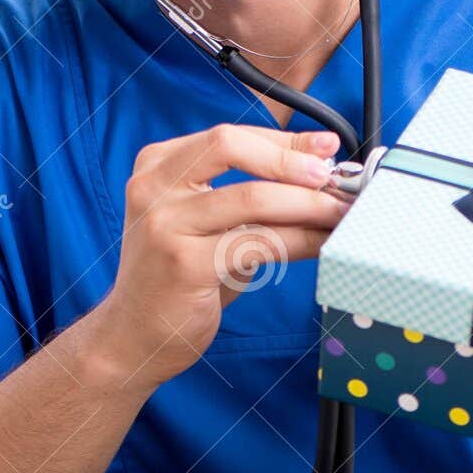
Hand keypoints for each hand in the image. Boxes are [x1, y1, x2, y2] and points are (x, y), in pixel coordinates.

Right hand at [83, 123, 353, 391]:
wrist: (133, 336)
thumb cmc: (180, 277)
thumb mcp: (206, 223)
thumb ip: (246, 194)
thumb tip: (318, 176)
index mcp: (157, 165)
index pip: (229, 136)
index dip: (284, 140)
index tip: (326, 146)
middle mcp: (153, 187)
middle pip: (231, 147)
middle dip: (290, 159)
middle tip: (331, 177)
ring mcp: (165, 224)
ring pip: (252, 197)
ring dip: (307, 204)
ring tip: (339, 212)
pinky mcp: (184, 264)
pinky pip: (258, 243)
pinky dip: (300, 240)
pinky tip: (322, 245)